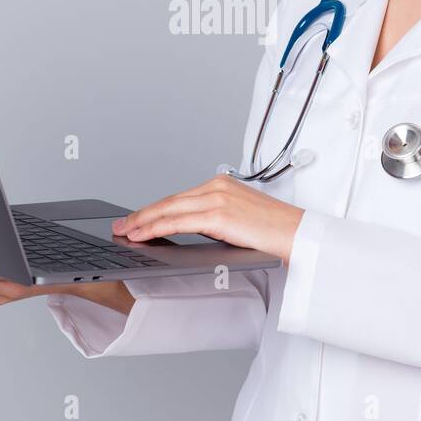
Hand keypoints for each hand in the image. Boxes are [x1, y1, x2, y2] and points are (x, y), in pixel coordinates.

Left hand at [111, 174, 304, 263]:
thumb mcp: (240, 218)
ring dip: (142, 222)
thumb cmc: (275, 232)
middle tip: (121, 225)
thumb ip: (216, 218)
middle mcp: (217, 187)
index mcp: (222, 185)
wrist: (299, 236)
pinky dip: (155, 228)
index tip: (136, 218)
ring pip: (168, 210)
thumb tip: (191, 228)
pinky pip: (178, 222)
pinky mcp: (218, 215)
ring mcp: (217, 199)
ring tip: (125, 232)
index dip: (154, 209)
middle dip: (141, 214)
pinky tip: (142, 234)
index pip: (179, 198)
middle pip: (169, 201)